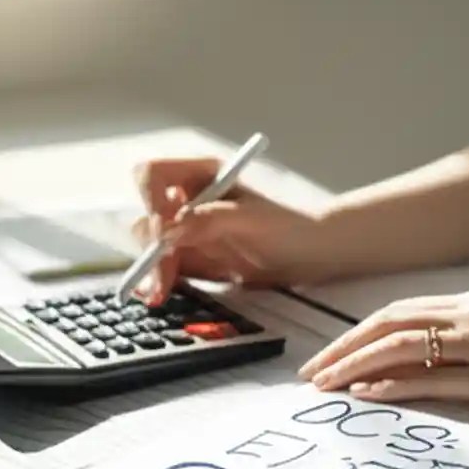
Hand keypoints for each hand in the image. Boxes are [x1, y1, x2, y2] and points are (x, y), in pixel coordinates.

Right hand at [130, 157, 325, 304]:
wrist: (320, 253)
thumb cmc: (294, 225)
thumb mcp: (253, 219)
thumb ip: (210, 221)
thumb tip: (169, 231)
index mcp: (204, 174)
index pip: (154, 175)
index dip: (150, 201)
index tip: (164, 234)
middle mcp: (192, 198)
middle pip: (148, 213)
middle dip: (151, 244)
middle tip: (160, 276)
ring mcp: (193, 228)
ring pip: (154, 243)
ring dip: (152, 266)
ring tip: (160, 293)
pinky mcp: (198, 256)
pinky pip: (168, 266)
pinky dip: (162, 280)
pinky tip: (162, 295)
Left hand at [298, 290, 468, 418]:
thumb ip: (465, 341)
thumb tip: (415, 363)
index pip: (398, 313)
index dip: (356, 334)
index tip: (328, 357)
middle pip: (387, 323)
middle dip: (341, 348)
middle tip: (310, 374)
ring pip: (399, 346)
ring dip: (353, 366)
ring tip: (324, 387)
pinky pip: (431, 379)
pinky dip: (393, 385)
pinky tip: (366, 395)